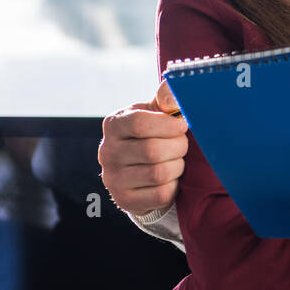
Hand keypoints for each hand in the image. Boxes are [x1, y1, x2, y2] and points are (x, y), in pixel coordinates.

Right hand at [98, 80, 189, 213]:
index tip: (182, 125)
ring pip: (159, 173)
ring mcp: (113, 178)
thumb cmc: (153, 133)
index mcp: (114, 124)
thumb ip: (166, 98)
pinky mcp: (124, 199)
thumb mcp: (156, 112)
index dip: (169, 125)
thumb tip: (174, 90)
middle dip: (178, 146)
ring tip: (176, 160)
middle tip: (183, 144)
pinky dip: (173, 186)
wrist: (141, 169)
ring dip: (177, 166)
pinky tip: (170, 179)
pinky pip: (161, 194)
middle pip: (152, 151)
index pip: (139, 123)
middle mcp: (107, 152)